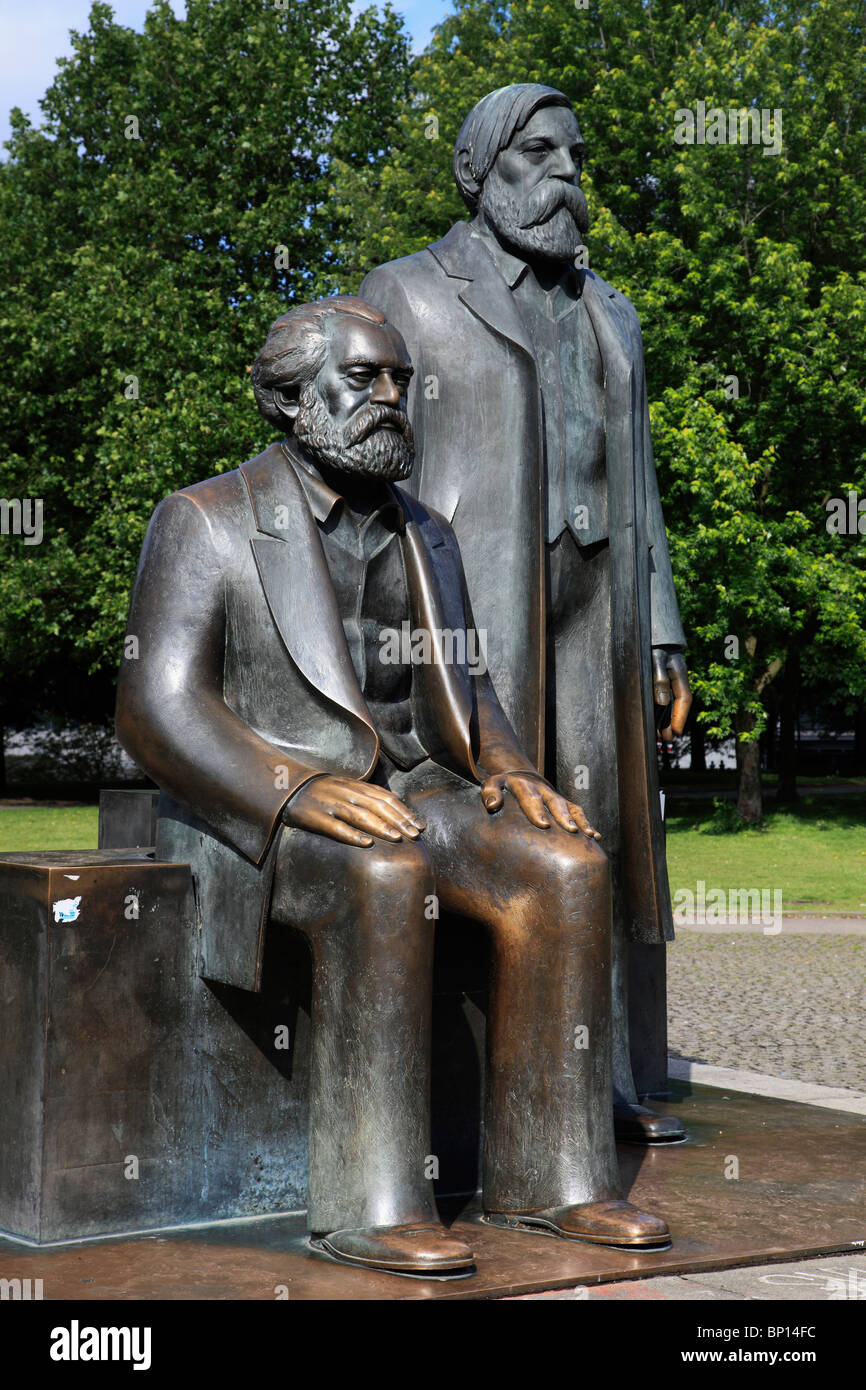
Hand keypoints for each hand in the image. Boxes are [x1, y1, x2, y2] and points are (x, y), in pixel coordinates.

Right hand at [282, 775, 424, 847]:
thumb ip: (368, 795)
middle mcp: (346, 793)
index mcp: (355, 786)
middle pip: (377, 806)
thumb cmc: (324, 791)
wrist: (288, 787)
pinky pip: (336, 827)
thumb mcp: (347, 787)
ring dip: (380, 826)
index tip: (420, 825)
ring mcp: (331, 805)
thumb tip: (395, 808)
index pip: (386, 797)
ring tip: (397, 838)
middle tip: (414, 835)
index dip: (404, 811)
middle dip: (399, 821)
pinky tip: (366, 844)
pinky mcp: (317, 817)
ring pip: (360, 815)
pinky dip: (352, 835)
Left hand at [480, 772, 600, 837]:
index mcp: (524, 786)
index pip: (531, 798)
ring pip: (571, 808)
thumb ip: (490, 793)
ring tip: (589, 835)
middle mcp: (543, 791)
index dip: (537, 811)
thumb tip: (492, 805)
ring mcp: (555, 797)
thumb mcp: (492, 783)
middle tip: (571, 830)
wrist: (520, 776)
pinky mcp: (564, 803)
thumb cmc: (503, 786)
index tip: (544, 824)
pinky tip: (596, 836)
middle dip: (564, 817)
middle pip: (555, 803)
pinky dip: (587, 823)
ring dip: (581, 821)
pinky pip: (578, 812)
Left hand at [652, 647, 691, 743]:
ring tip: (660, 733)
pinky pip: (662, 696)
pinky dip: (659, 708)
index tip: (676, 733)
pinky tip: (654, 717)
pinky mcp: (661, 676)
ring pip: (670, 701)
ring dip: (666, 717)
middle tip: (667, 738)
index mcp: (680, 674)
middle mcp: (677, 677)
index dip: (680, 717)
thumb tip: (663, 703)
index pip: (684, 700)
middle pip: (678, 704)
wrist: (648, 628)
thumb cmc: (652, 644)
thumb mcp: (655, 660)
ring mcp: (670, 676)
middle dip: (673, 722)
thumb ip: (659, 680)